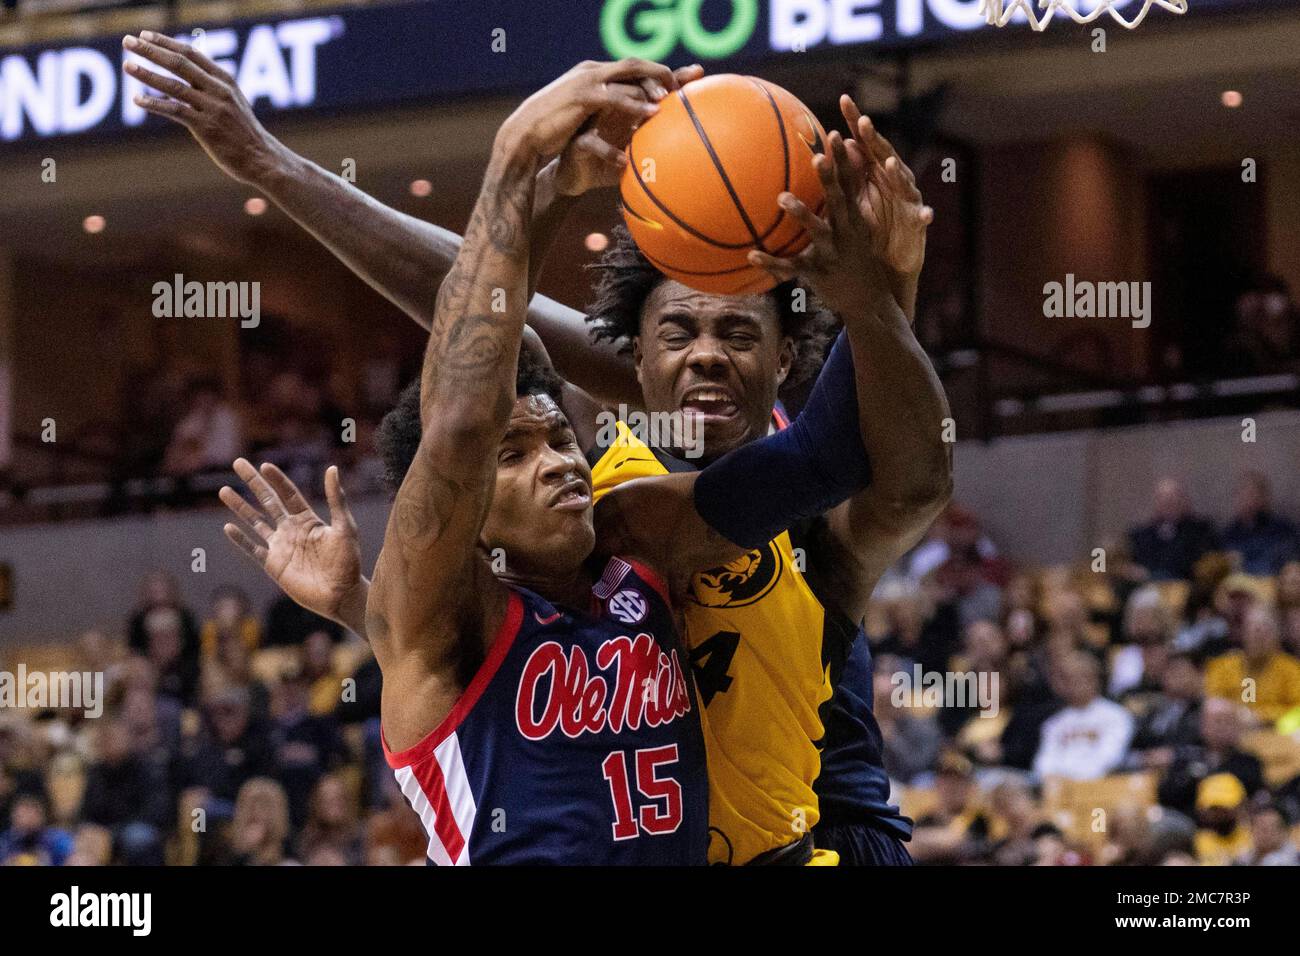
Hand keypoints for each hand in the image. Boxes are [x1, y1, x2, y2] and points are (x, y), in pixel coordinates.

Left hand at [121, 31, 280, 185]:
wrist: (262, 159)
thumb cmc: (244, 133)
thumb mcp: (232, 103)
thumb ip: (208, 88)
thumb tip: (177, 80)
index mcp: (225, 81)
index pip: (191, 53)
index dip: (166, 43)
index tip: (145, 36)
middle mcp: (219, 90)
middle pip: (179, 63)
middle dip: (151, 51)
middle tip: (128, 42)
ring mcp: (213, 108)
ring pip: (174, 85)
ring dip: (147, 74)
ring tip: (127, 66)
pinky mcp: (206, 127)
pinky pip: (175, 111)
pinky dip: (155, 104)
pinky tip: (137, 99)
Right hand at [220, 460, 364, 627]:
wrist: (341, 595)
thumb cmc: (348, 562)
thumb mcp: (345, 527)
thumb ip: (336, 499)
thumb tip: (332, 468)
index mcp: (308, 520)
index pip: (288, 494)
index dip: (277, 479)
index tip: (264, 465)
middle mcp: (291, 530)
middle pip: (268, 501)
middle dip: (253, 483)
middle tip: (238, 463)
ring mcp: (280, 547)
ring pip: (255, 522)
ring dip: (240, 506)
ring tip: (224, 490)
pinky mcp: (273, 565)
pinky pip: (252, 549)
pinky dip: (240, 539)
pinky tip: (228, 526)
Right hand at [496, 59, 677, 166]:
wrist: (523, 136)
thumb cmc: (556, 132)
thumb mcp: (584, 119)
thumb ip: (606, 117)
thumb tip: (633, 131)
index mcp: (595, 75)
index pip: (632, 68)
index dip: (659, 72)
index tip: (684, 79)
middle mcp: (593, 73)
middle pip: (634, 66)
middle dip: (660, 73)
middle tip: (683, 85)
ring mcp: (586, 84)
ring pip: (625, 79)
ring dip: (647, 89)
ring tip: (667, 103)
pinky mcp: (579, 100)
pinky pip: (611, 101)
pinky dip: (631, 109)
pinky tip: (648, 119)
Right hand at [551, 64, 704, 196]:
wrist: (564, 173)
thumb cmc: (599, 161)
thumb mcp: (625, 148)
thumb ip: (648, 140)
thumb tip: (686, 144)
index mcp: (615, 98)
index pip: (645, 79)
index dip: (670, 73)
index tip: (698, 72)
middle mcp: (603, 98)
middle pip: (631, 77)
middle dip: (655, 81)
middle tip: (673, 91)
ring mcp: (588, 116)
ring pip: (612, 98)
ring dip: (635, 104)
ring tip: (656, 112)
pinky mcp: (576, 139)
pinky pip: (593, 141)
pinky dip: (609, 151)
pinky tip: (624, 161)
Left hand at [748, 130, 893, 319]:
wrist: (869, 300)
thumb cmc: (856, 256)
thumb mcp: (855, 229)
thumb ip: (842, 202)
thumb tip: (823, 171)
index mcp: (854, 217)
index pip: (852, 182)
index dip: (845, 159)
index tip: (835, 135)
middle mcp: (846, 231)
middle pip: (839, 199)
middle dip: (830, 178)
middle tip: (817, 157)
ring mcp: (833, 252)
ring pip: (817, 230)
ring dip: (801, 213)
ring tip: (782, 197)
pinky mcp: (818, 273)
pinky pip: (791, 267)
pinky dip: (771, 262)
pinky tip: (751, 255)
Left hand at [838, 95, 932, 283]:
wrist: (889, 264)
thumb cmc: (871, 228)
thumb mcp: (856, 201)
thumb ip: (851, 173)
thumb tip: (840, 144)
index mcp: (876, 173)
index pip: (865, 142)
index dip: (856, 122)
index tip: (843, 100)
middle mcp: (895, 181)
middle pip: (885, 155)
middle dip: (875, 140)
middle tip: (864, 123)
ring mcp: (909, 201)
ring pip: (905, 184)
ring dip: (899, 174)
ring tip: (891, 165)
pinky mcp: (919, 225)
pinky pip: (923, 219)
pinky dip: (925, 216)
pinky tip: (926, 215)